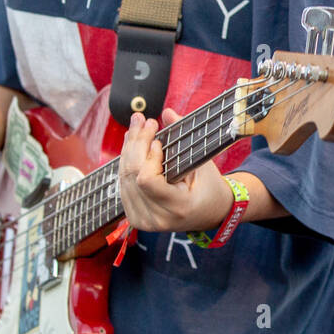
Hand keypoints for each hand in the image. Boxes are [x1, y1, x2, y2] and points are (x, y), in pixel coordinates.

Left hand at [118, 107, 232, 235]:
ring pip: (124, 177)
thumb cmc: (209, 187)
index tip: (159, 141)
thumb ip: (184, 138)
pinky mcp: (134, 217)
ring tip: (137, 127)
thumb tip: (167, 112)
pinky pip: (123, 183)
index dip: (149, 158)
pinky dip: (127, 161)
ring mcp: (143, 221)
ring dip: (129, 148)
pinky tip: (133, 144)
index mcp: (178, 208)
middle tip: (142, 120)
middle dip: (136, 142)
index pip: (147, 180)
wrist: (210, 213)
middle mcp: (157, 218)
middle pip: (132, 175)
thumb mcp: (203, 163)